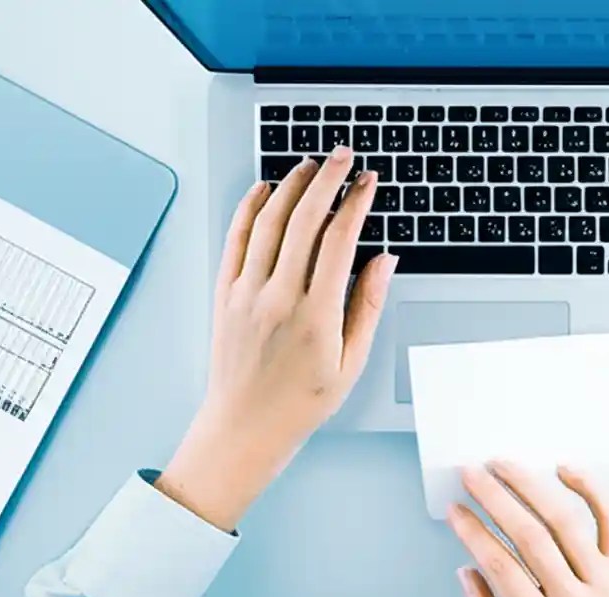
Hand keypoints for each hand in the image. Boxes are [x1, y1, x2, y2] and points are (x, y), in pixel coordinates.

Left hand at [159, 149, 396, 530]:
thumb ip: (368, 306)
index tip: (368, 182)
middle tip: (343, 156)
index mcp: (316, 316)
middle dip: (327, 179)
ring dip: (291, 186)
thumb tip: (383, 259)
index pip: (338, 240)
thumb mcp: (351, 361)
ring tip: (309, 165)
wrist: (244, 427)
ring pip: (268, 222)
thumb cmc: (301, 402)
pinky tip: (265, 190)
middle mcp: (278, 298)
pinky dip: (249, 208)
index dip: (356, 203)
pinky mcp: (224, 294)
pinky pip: (235, 239)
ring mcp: (246, 293)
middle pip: (303, 220)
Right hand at [449, 462, 608, 596]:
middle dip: (494, 498)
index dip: (472, 533)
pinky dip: (592, 491)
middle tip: (470, 474)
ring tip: (505, 464)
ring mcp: (605, 583)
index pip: (501, 567)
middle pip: (529, 535)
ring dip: (531, 486)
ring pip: (565, 521)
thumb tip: (468, 576)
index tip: (454, 511)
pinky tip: (567, 470)